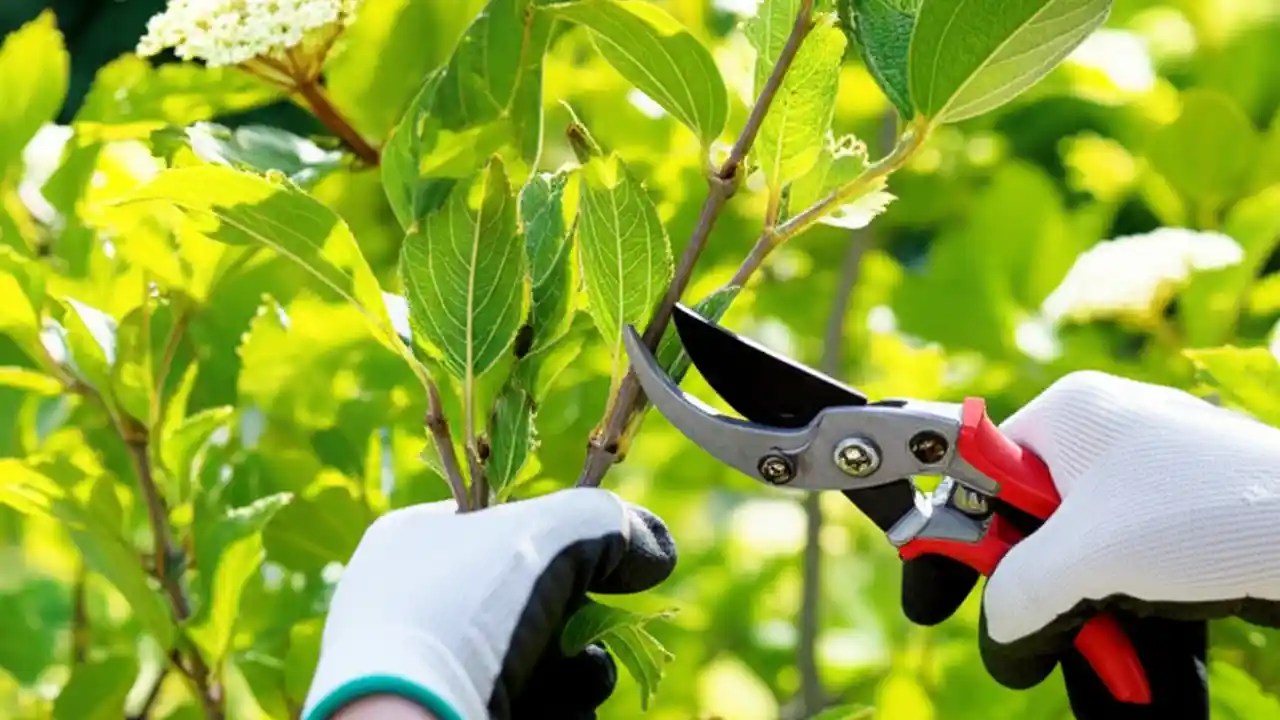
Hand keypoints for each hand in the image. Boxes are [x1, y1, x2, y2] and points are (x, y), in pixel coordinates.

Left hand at [302, 488, 676, 719]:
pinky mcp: (457, 713)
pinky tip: (557, 712)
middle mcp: (422, 604)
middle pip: (539, 597)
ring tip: (570, 681)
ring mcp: (437, 669)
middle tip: (586, 627)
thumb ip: (608, 521)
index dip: (567, 538)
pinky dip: (562, 710)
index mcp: (418, 541)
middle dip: (584, 618)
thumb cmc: (466, 613)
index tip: (608, 558)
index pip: (511, 523)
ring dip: (580, 672)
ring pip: (544, 661)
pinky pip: (538, 705)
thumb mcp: (548, 534)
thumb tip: (654, 550)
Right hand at [899, 371, 1279, 716]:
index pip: (979, 475)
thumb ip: (1017, 595)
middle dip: (1037, 603)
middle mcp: (1106, 439)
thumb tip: (1002, 638)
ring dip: (1089, 629)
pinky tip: (1143, 671)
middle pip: (1033, 530)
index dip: (954, 540)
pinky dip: (1133, 627)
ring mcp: (1153, 480)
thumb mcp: (1086, 559)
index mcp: (1068, 415)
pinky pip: (1136, 577)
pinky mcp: (1194, 521)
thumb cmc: (1207, 516)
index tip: (935, 599)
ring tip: (1110, 677)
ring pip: (1087, 564)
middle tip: (1035, 651)